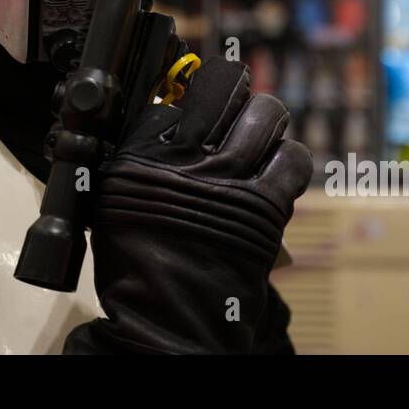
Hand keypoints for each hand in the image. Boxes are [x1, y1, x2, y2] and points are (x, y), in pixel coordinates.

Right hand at [64, 56, 312, 353]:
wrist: (168, 321)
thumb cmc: (137, 266)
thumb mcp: (114, 201)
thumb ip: (137, 159)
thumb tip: (163, 120)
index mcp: (139, 157)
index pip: (167, 101)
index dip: (181, 106)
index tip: (185, 116)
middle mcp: (185, 160)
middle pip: (221, 87)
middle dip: (227, 90)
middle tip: (228, 105)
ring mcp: (229, 180)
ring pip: (265, 113)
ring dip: (263, 120)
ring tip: (257, 135)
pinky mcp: (266, 205)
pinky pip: (294, 158)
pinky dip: (289, 159)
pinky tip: (276, 168)